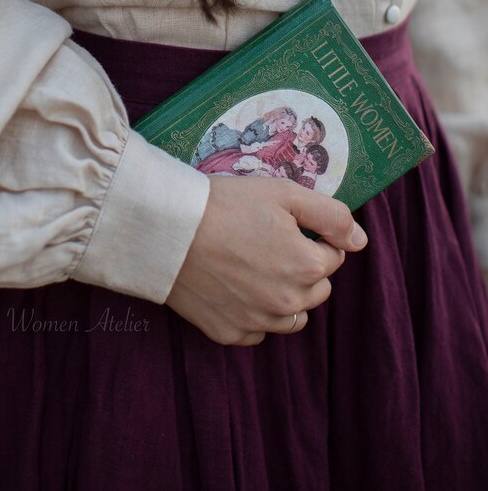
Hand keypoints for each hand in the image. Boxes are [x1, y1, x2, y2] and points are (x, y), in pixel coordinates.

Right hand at [165, 176, 367, 345]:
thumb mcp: (284, 193)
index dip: (313, 237)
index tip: (285, 224)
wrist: (167, 229)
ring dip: (285, 295)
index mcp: (307, 267)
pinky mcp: (228, 333)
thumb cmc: (225, 204)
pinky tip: (234, 286)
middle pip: (317, 289)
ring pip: (292, 316)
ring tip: (254, 266)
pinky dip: (254, 313)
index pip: (333, 257)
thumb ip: (331, 215)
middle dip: (303, 268)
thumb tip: (360, 241)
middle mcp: (288, 303)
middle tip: (268, 242)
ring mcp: (257, 322)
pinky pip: (257, 331)